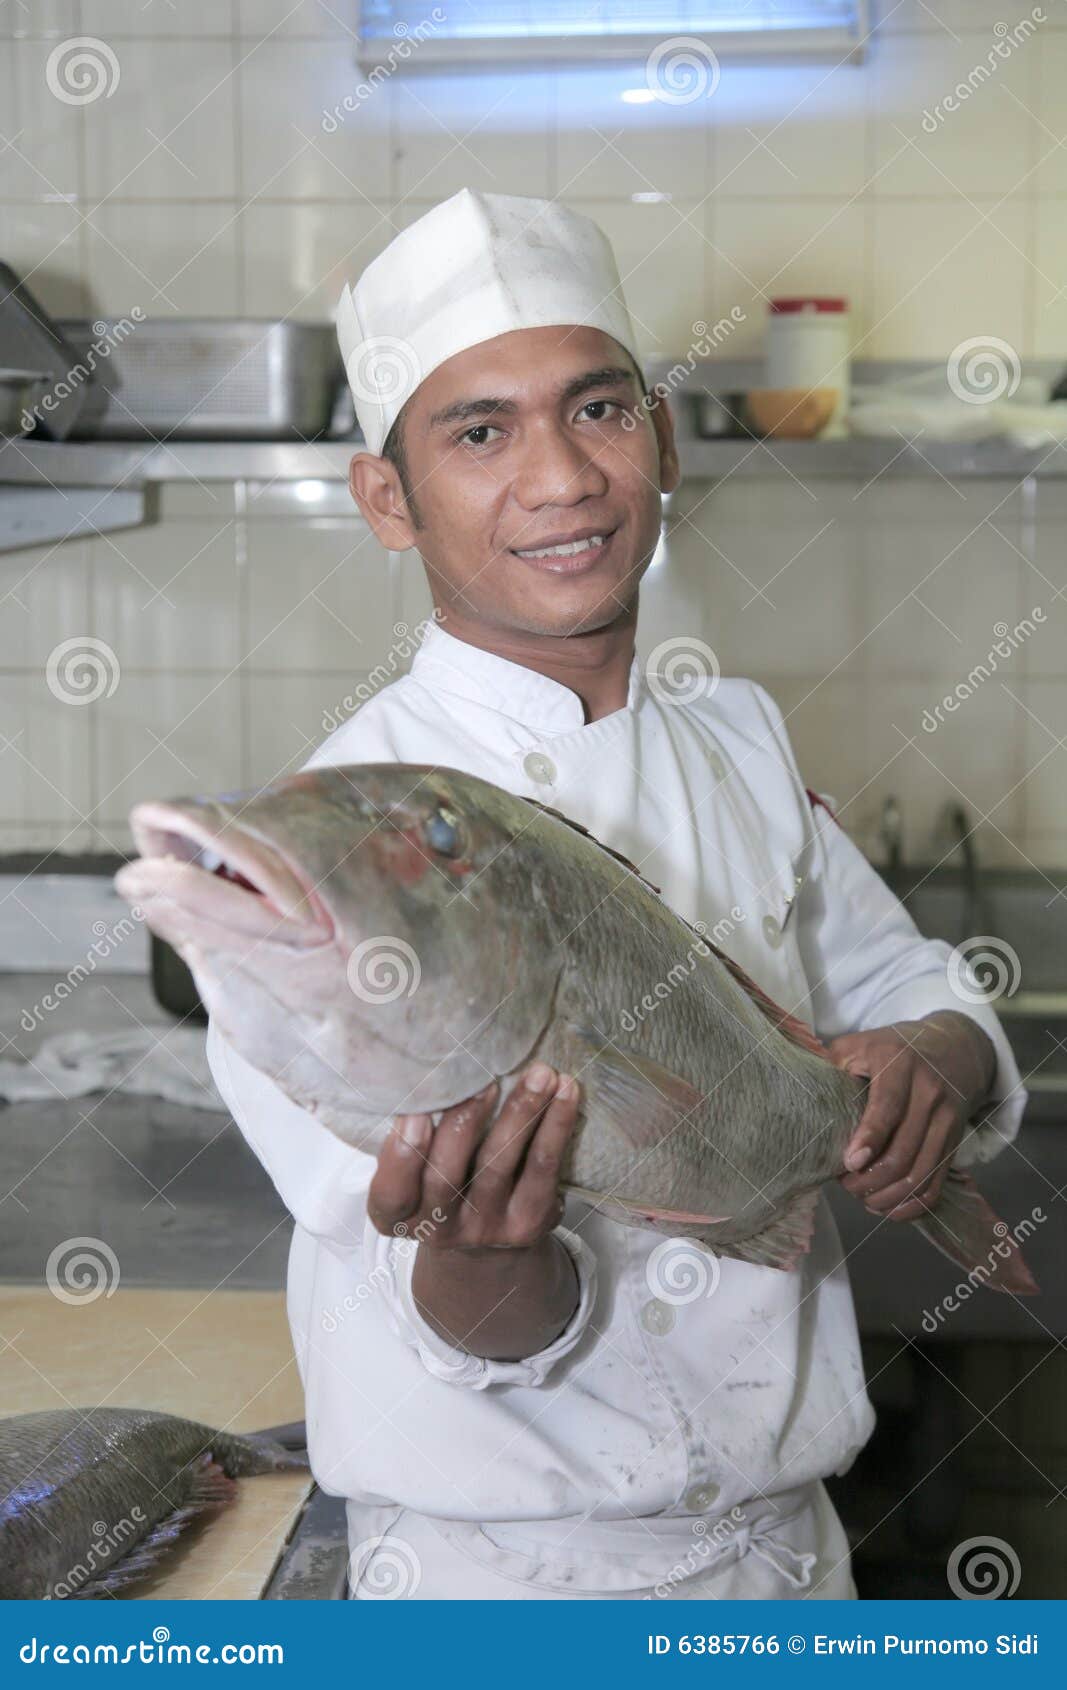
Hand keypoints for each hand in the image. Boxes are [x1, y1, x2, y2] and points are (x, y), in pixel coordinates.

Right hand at [367, 1061, 579, 1247]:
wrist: (485, 1237)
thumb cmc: (440, 1180)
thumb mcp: (411, 1169)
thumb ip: (408, 1132)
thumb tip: (423, 1065)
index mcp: (394, 1216)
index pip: (390, 1196)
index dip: (401, 1158)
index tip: (412, 1114)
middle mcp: (437, 1227)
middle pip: (446, 1177)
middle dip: (464, 1124)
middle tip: (484, 1079)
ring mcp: (484, 1228)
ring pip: (499, 1165)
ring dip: (520, 1112)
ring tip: (538, 1073)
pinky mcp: (528, 1222)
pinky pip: (542, 1168)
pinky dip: (555, 1125)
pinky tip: (565, 1091)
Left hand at [830, 1011, 996, 1221]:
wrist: (955, 1048)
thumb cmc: (894, 1048)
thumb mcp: (861, 1043)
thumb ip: (832, 1063)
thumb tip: (796, 1092)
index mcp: (900, 1064)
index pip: (888, 1107)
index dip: (869, 1138)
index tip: (849, 1163)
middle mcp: (929, 1093)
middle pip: (903, 1151)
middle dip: (870, 1179)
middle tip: (845, 1184)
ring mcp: (948, 1119)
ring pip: (921, 1173)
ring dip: (888, 1196)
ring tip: (863, 1198)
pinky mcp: (957, 1141)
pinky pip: (937, 1182)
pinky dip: (913, 1204)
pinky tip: (889, 1206)